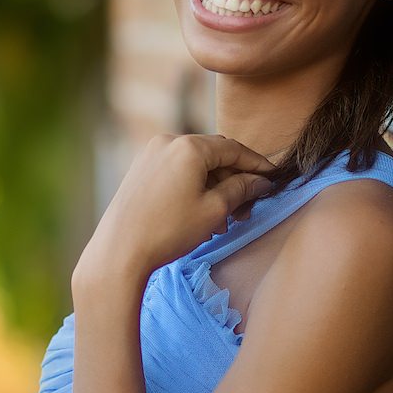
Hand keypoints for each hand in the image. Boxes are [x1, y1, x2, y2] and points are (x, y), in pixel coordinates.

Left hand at [72, 133, 277, 285]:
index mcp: (189, 146)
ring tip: (224, 221)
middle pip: (214, 156)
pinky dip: (194, 187)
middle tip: (248, 210)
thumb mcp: (214, 210)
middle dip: (234, 180)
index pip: (234, 149)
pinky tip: (202, 214)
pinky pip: (177, 171)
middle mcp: (168, 142)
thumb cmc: (169, 230)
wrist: (119, 251)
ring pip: (195, 165)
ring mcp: (151, 154)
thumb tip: (261, 182)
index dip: (258, 165)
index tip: (273, 180)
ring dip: (214, 187)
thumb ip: (241, 190)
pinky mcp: (140, 169)